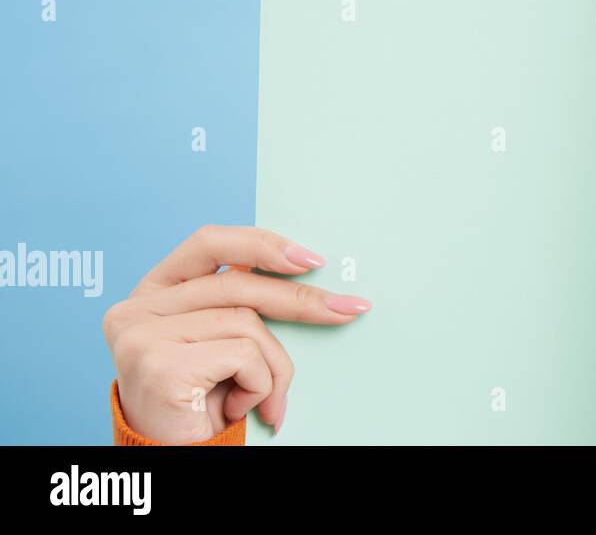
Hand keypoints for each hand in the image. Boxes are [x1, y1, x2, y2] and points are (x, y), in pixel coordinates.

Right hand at [102, 225, 371, 443]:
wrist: (172, 461)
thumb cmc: (202, 402)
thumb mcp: (221, 341)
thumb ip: (241, 302)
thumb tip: (310, 265)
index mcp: (152, 291)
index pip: (209, 242)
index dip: (261, 244)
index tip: (311, 258)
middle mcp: (136, 308)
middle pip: (238, 283)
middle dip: (302, 299)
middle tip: (351, 308)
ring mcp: (142, 335)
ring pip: (247, 322)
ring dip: (273, 366)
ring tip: (262, 400)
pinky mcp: (158, 364)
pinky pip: (243, 354)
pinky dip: (258, 384)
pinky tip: (237, 408)